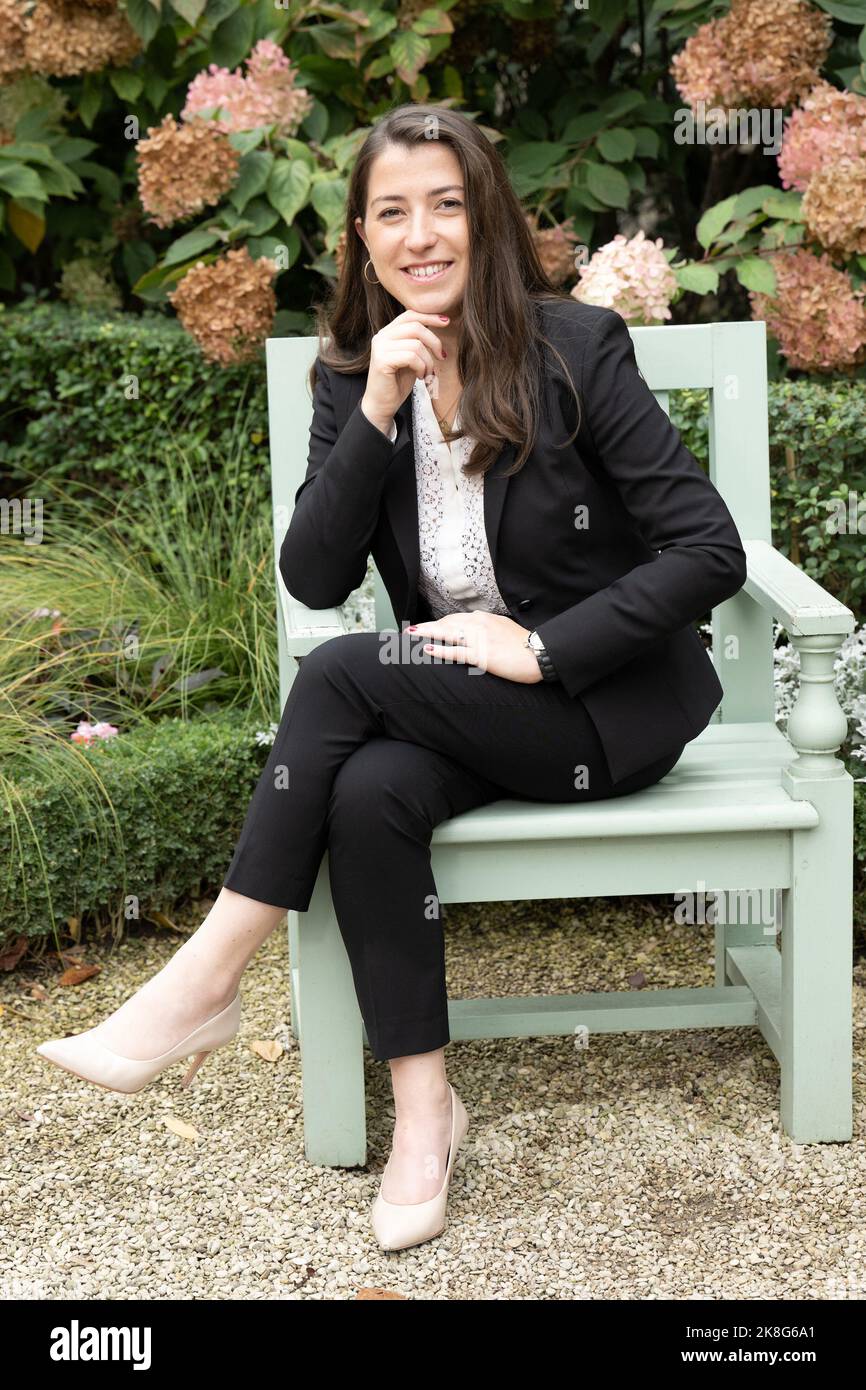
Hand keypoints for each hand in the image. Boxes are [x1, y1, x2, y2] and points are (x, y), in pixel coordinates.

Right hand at [361, 309, 449, 432]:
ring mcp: (380, 347)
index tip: (446, 321)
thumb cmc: (397, 382)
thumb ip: (418, 341)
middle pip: (416, 327)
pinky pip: (412, 357)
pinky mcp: (382, 360)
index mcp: (388, 333)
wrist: (382, 404)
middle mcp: (381, 336)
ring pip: (416, 344)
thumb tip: (439, 323)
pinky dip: (422, 367)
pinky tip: (420, 377)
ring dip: (428, 361)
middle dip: (434, 342)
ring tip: (428, 374)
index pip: (410, 315)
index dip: (429, 316)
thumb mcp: (411, 357)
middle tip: (442, 357)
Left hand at [409, 611, 542, 682]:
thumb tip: (473, 634)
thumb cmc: (523, 647)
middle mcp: (479, 624)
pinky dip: (440, 649)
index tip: (424, 628)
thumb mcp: (503, 631)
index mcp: (484, 619)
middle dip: (427, 627)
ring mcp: (480, 639)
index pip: (454, 619)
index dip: (437, 624)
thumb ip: (487, 630)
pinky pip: (456, 651)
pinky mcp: (482, 654)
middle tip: (410, 632)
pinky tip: (427, 648)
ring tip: (411, 636)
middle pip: (447, 623)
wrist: (540, 655)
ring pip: (447, 633)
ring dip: (427, 633)